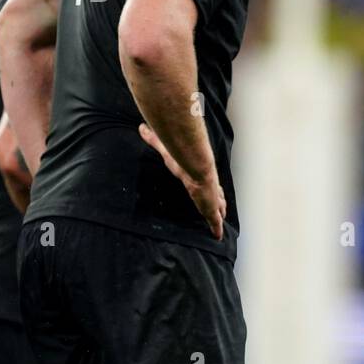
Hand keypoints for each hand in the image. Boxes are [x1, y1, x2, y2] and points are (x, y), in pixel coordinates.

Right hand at [139, 122, 225, 239]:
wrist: (196, 164)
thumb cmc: (184, 157)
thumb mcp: (165, 149)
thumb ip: (154, 139)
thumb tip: (142, 127)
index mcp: (200, 174)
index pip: (206, 181)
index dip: (209, 185)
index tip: (209, 187)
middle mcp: (208, 186)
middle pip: (216, 195)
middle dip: (218, 200)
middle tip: (221, 206)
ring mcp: (211, 198)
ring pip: (217, 208)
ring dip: (219, 213)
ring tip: (221, 220)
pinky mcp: (211, 208)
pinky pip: (215, 221)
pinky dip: (216, 229)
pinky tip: (218, 236)